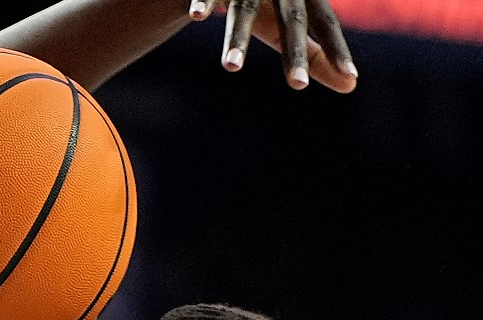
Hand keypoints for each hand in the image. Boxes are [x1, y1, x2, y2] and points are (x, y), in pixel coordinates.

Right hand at [189, 0, 355, 90]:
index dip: (336, 49)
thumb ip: (318, 53)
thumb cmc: (272, 0)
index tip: (350, 75)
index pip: (325, 24)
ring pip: (245, 10)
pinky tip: (195, 17)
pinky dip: (202, 2)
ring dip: (238, 38)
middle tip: (298, 85)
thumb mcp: (294, 21)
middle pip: (290, 20)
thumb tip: (351, 85)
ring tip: (232, 67)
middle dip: (293, 51)